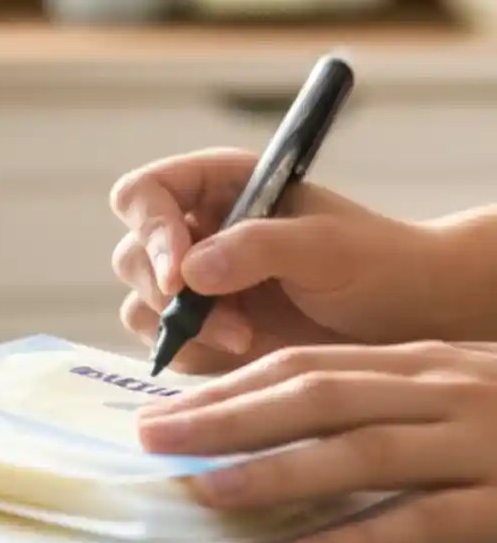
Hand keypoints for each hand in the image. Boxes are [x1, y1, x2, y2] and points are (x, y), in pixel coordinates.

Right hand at [108, 148, 443, 373]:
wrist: (410, 320)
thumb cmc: (379, 264)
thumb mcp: (326, 245)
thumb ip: (257, 247)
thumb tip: (189, 270)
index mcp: (219, 187)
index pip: (144, 194)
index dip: (150, 230)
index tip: (179, 273)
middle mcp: (196, 232)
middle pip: (131, 256)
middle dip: (167, 293)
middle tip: (223, 319)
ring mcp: (196, 286)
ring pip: (140, 306)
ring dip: (182, 328)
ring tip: (244, 338)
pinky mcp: (203, 333)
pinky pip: (167, 347)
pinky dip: (194, 355)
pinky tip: (244, 352)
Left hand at [138, 341, 496, 542]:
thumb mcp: (447, 384)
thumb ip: (373, 395)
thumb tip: (270, 419)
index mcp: (417, 365)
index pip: (305, 367)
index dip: (230, 388)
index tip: (163, 408)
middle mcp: (440, 394)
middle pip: (316, 399)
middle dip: (227, 419)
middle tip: (155, 440)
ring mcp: (479, 446)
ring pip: (363, 454)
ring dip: (279, 473)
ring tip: (209, 491)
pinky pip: (431, 522)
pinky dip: (367, 539)